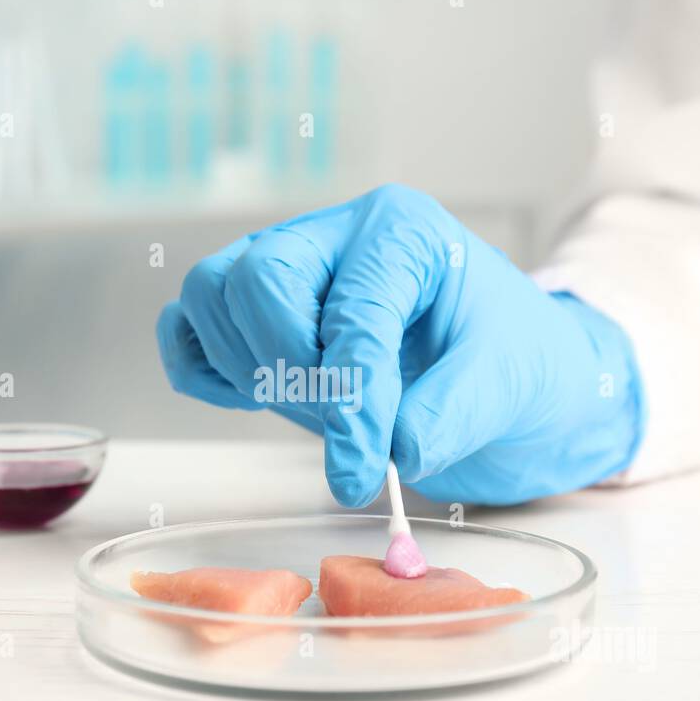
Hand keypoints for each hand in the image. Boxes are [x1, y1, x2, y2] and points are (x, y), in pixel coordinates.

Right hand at [156, 184, 644, 505]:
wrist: (505, 366)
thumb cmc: (509, 359)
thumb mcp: (504, 385)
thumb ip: (447, 416)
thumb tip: (390, 449)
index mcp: (402, 230)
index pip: (351, 310)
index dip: (350, 398)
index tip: (360, 470)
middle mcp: (334, 232)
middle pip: (257, 280)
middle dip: (294, 371)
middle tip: (345, 428)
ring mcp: (286, 265)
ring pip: (211, 294)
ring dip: (250, 369)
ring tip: (320, 411)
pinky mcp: (257, 309)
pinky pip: (189, 324)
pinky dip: (205, 368)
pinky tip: (258, 399)